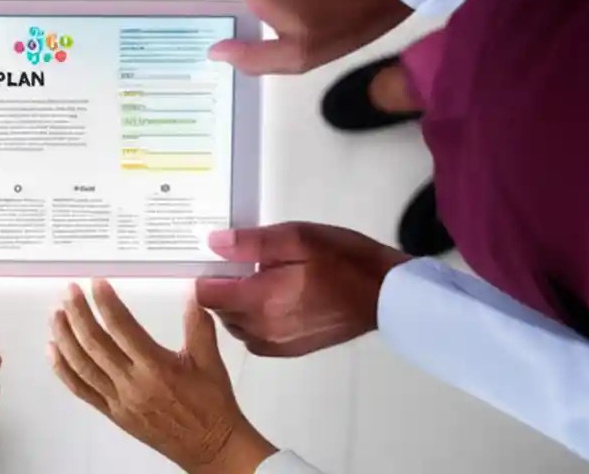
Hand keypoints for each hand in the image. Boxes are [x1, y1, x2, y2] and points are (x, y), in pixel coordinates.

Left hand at [49, 281, 276, 473]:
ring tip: (56, 315)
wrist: (210, 446)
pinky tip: (54, 351)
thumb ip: (198, 326)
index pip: (122, 327)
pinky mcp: (113, 413)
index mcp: (156, 367)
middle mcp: (132, 383)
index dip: (105, 303)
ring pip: (81, 365)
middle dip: (78, 314)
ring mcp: (118, 400)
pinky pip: (81, 389)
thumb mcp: (210, 361)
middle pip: (94, 343)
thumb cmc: (212, 405)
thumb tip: (192, 295)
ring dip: (65, 337)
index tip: (96, 283)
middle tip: (69, 292)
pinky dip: (63, 369)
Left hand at [196, 224, 410, 356]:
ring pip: (235, 325)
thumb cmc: (345, 261)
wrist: (386, 295)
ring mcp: (276, 344)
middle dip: (221, 288)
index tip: (211, 259)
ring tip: (258, 278)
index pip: (205, 296)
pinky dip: (253, 319)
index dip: (203, 275)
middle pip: (218, 312)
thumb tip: (213, 243)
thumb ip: (252, 243)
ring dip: (237, 304)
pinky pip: (254, 337)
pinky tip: (272, 298)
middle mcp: (262, 329)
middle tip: (240, 262)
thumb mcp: (298, 238)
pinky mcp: (290, 350)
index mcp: (261, 301)